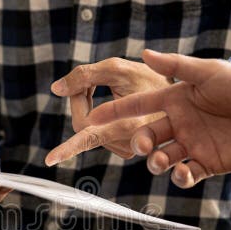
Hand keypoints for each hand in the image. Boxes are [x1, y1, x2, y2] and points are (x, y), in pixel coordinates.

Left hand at [46, 58, 171, 164]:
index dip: (68, 148)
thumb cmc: (150, 79)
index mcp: (127, 126)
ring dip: (90, 105)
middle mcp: (127, 144)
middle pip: (85, 124)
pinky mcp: (126, 150)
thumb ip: (85, 75)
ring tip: (114, 90)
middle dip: (81, 98)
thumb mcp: (119, 69)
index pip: (88, 136)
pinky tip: (114, 104)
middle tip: (93, 80)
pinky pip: (99, 131)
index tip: (49, 160)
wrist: (181, 96)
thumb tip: (56, 89)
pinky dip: (98, 115)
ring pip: (91, 128)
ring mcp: (127, 150)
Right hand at [84, 49, 230, 187]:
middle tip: (142, 144)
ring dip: (156, 160)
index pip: (139, 105)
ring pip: (162, 157)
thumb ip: (176, 65)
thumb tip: (144, 53)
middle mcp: (181, 122)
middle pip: (147, 135)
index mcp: (177, 99)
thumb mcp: (210, 72)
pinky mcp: (208, 164)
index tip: (92, 116)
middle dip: (139, 141)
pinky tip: (181, 171)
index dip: (116, 110)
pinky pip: (185, 174)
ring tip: (160, 160)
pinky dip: (179, 176)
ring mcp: (193, 144)